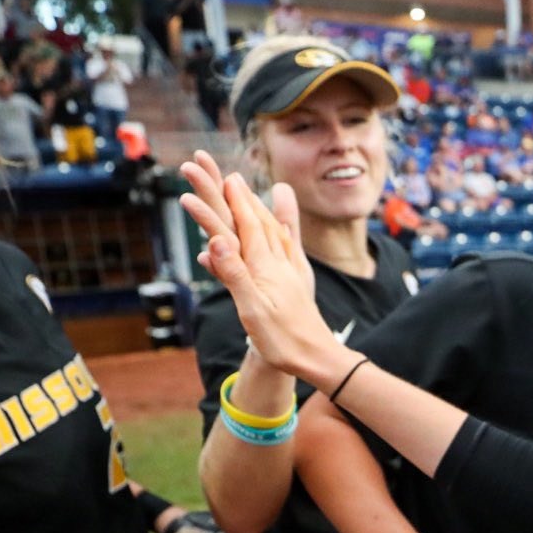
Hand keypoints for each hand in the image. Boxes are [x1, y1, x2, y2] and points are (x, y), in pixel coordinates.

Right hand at [178, 152, 339, 385]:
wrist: (317, 358)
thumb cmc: (282, 340)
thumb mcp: (252, 309)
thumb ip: (235, 274)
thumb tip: (216, 241)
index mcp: (265, 267)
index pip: (246, 226)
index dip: (234, 201)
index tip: (223, 176)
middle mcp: (279, 263)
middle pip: (257, 222)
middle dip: (242, 198)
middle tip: (228, 175)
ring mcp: (289, 270)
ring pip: (272, 231)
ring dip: (258, 209)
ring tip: (249, 193)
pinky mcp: (296, 280)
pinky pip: (286, 248)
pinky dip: (280, 231)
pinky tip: (277, 227)